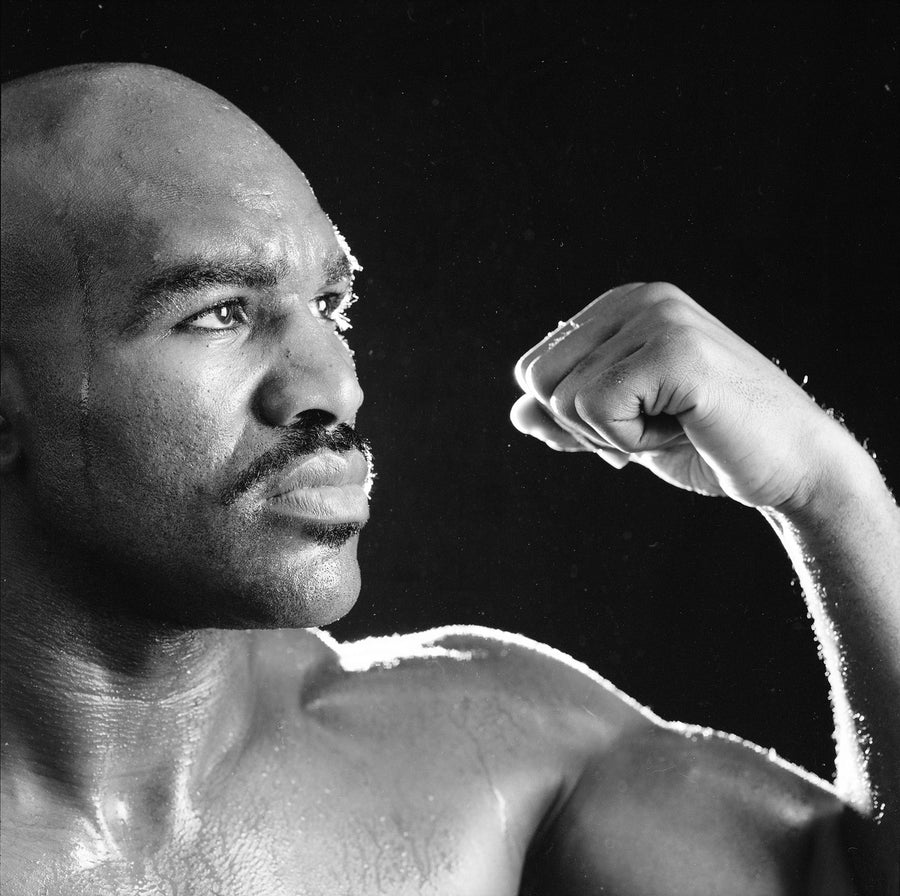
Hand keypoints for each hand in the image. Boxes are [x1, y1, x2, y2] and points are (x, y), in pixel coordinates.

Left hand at [510, 282, 850, 511]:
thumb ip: (568, 419)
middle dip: (583, 426)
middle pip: (536, 378)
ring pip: (562, 396)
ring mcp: (658, 316)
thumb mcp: (621, 433)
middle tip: (652, 427)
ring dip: (612, 435)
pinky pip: (595, 406)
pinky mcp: (674, 347)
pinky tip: (683, 427)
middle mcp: (638, 300)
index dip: (570, 417)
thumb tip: (515, 413)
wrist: (793, 467)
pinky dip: (631, 440)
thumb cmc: (708, 445)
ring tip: (674, 424)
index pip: (535, 367)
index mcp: (623, 308)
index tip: (632, 422)